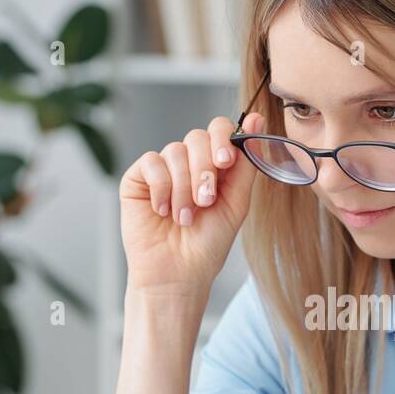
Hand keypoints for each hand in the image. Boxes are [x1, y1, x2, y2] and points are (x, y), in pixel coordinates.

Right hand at [119, 114, 262, 296]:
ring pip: (175, 150)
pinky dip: (162, 188)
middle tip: (206, 200)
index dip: (223, 138)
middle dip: (205, 169)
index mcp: (214, 166)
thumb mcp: (236, 203)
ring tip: (185, 217)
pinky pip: (151, 163)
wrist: (178, 274)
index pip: (219, 130)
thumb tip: (256, 119)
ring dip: (184, 187)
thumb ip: (246, 163)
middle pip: (197, 136)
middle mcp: (188, 163)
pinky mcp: (138, 178)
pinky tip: (163, 211)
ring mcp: (163, 169)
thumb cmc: (207, 245)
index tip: (226, 161)